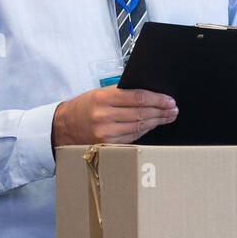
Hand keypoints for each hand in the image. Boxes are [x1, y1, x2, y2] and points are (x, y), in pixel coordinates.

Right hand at [52, 87, 177, 146]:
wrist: (63, 126)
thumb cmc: (83, 107)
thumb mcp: (99, 93)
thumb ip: (121, 93)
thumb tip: (148, 94)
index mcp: (103, 98)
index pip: (138, 97)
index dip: (158, 99)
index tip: (169, 100)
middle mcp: (104, 116)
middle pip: (142, 113)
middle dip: (161, 111)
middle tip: (173, 109)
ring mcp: (106, 132)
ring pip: (139, 126)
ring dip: (157, 122)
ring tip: (168, 117)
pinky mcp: (107, 144)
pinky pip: (133, 137)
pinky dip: (145, 130)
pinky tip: (153, 125)